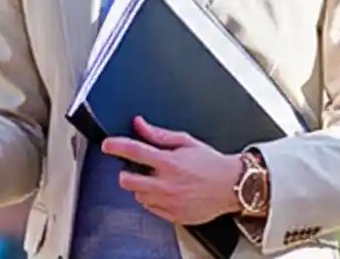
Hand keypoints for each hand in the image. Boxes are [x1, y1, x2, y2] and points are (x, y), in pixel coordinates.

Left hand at [102, 116, 242, 224]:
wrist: (232, 186)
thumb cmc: (212, 164)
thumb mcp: (186, 142)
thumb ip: (159, 135)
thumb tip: (139, 124)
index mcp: (170, 162)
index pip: (134, 151)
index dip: (116, 146)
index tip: (107, 145)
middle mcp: (167, 184)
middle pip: (128, 180)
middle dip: (127, 172)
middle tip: (135, 168)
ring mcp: (169, 202)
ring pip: (138, 195)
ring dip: (141, 187)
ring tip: (158, 180)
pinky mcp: (173, 215)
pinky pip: (150, 208)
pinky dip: (152, 200)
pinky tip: (165, 192)